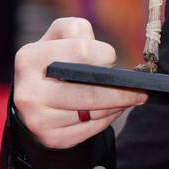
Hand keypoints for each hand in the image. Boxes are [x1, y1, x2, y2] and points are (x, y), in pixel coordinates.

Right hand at [13, 17, 147, 147]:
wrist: (35, 100)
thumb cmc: (54, 61)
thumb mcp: (59, 37)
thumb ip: (77, 30)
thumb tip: (103, 55)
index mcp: (30, 57)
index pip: (82, 51)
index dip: (104, 55)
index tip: (113, 59)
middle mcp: (28, 90)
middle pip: (89, 90)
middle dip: (120, 89)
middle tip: (140, 89)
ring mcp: (37, 118)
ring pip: (92, 112)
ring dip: (118, 105)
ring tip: (130, 98)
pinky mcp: (51, 138)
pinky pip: (91, 129)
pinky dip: (107, 119)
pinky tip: (113, 110)